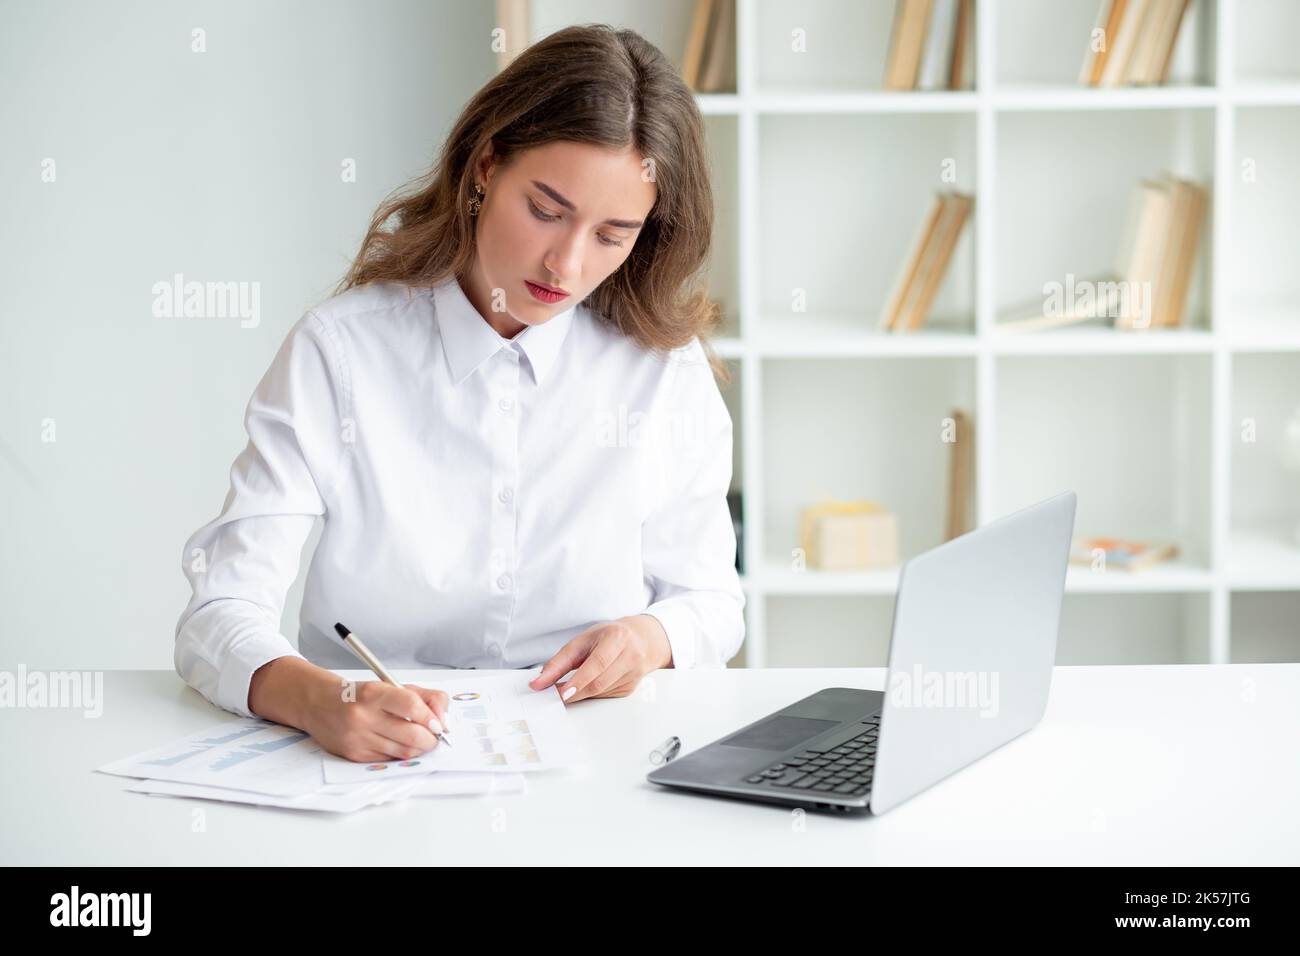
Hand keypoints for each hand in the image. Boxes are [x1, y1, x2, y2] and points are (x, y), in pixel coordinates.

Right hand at [302, 674, 451, 762]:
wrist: (320, 704)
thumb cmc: (359, 695)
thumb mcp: (391, 685)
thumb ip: (423, 697)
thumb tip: (443, 717)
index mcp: (373, 693)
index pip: (412, 707)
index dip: (432, 717)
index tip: (439, 723)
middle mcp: (362, 716)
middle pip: (411, 735)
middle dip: (431, 739)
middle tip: (435, 736)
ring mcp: (357, 738)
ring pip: (403, 752)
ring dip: (419, 748)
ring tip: (421, 740)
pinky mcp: (354, 755)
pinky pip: (389, 759)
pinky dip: (401, 754)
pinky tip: (400, 744)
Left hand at [528, 614, 671, 703]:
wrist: (642, 639)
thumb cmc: (609, 636)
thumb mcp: (583, 640)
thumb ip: (560, 661)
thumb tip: (539, 683)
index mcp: (618, 637)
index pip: (598, 663)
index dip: (579, 680)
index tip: (561, 692)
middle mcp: (631, 655)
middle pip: (599, 682)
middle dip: (575, 691)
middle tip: (556, 694)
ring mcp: (634, 674)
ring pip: (601, 692)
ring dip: (581, 693)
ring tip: (569, 687)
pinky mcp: (632, 688)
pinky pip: (605, 696)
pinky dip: (592, 693)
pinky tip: (590, 683)